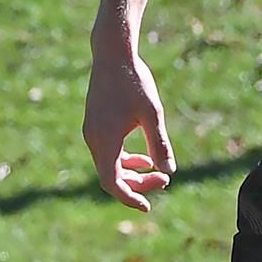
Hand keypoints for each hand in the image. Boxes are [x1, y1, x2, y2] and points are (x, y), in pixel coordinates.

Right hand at [82, 51, 174, 211]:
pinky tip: (143, 159)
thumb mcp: (152, 113)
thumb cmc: (134, 81)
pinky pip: (107, 153)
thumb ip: (159, 143)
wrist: (113, 54)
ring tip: (157, 173)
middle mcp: (94, 139)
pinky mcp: (95, 124)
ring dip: (131, 174)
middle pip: (111, 177)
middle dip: (137, 185)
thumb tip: (169, 171)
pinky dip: (124, 160)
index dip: (129, 197)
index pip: (111, 182)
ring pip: (108, 165)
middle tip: (165, 182)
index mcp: (105, 140)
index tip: (147, 207)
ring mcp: (92, 132)